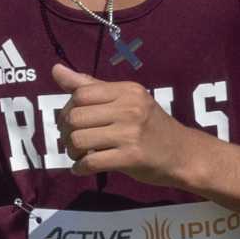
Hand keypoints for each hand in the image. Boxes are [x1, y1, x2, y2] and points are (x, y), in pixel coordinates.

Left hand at [49, 63, 195, 185]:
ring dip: (72, 152)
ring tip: (79, 155)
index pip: (81, 94)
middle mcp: (129, 108)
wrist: (183, 154)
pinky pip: (91, 162)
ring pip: (79, 140)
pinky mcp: (132, 157)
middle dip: (66, 133)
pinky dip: (80, 168)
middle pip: (75, 117)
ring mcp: (131, 133)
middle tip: (73, 143)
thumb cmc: (151, 127)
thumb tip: (56, 70)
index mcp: (127, 90)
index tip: (72, 123)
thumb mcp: (126, 100)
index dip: (68, 110)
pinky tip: (83, 168)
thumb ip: (91, 86)